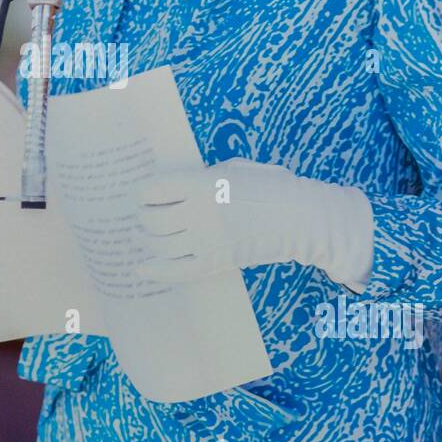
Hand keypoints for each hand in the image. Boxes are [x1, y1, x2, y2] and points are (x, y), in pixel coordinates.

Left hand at [134, 157, 373, 291]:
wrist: (300, 217)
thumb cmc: (269, 186)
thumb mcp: (234, 169)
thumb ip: (202, 177)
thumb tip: (175, 187)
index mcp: (201, 184)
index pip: (153, 191)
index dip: (143, 194)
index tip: (144, 196)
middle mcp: (199, 212)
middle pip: (152, 221)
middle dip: (143, 219)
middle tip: (145, 218)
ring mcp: (207, 240)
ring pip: (160, 246)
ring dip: (148, 242)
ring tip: (145, 238)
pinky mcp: (217, 262)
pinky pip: (178, 271)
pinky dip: (156, 272)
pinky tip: (141, 269)